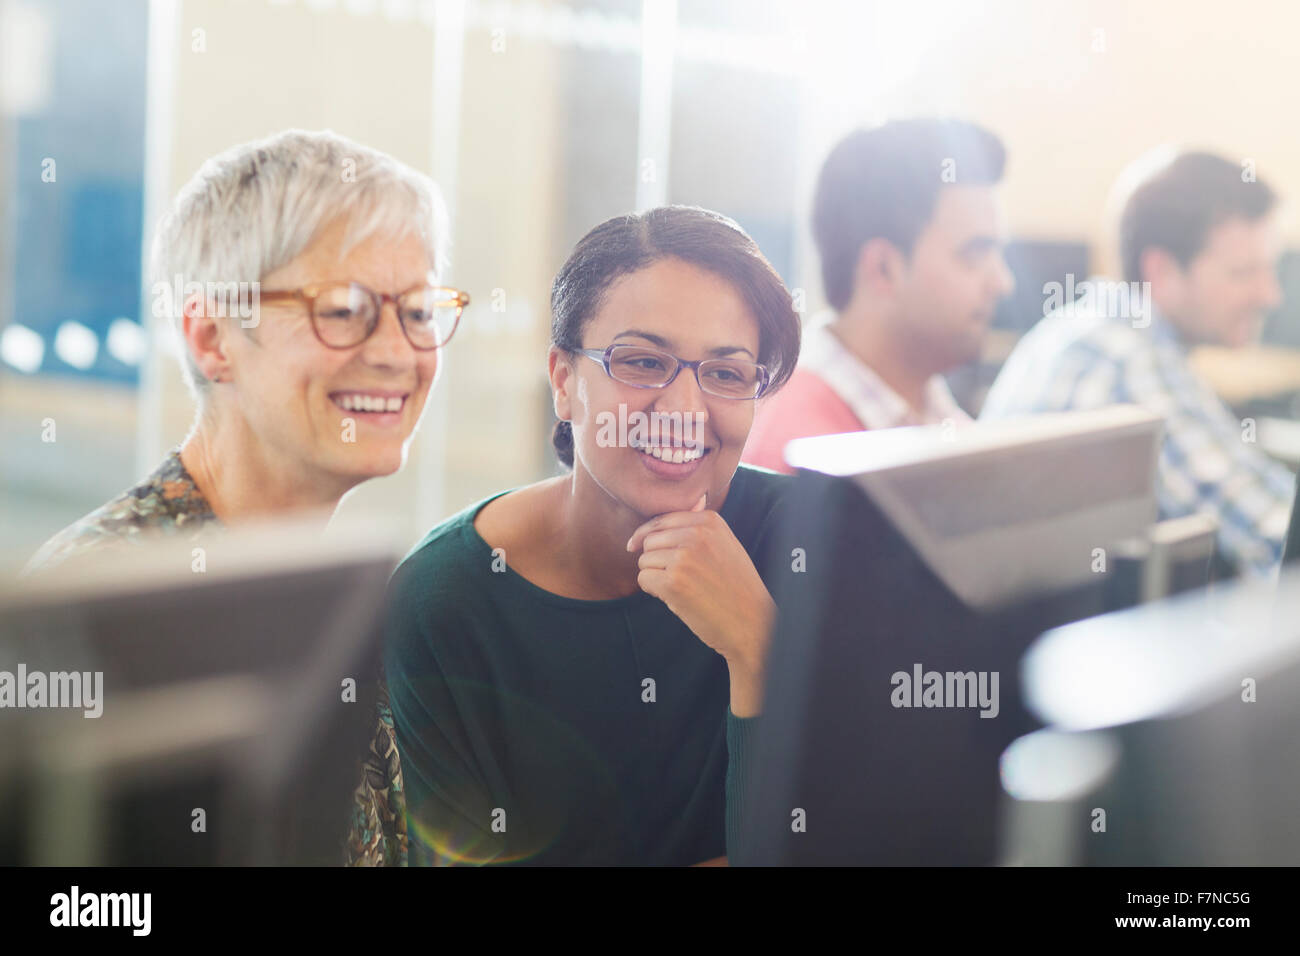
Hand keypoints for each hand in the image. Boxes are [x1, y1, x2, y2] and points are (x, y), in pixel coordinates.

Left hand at [627, 492, 775, 712]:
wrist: (752, 622)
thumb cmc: (737, 587)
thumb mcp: (725, 544)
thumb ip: (699, 528)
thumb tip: (668, 516)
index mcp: (709, 521)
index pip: (661, 520)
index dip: (647, 535)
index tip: (636, 545)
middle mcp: (696, 535)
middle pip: (650, 540)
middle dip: (655, 558)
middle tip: (675, 576)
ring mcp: (684, 557)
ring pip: (644, 560)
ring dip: (655, 575)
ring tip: (681, 587)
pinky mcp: (673, 582)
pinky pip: (643, 578)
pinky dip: (652, 590)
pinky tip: (674, 597)